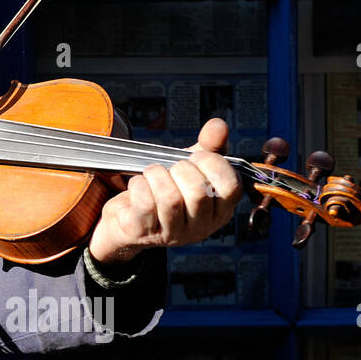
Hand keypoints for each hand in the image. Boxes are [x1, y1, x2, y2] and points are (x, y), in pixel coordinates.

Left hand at [88, 118, 241, 265]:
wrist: (129, 218)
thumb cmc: (167, 188)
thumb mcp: (191, 166)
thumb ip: (208, 146)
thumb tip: (219, 125)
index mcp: (220, 210)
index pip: (231, 186)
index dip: (213, 164)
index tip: (196, 157)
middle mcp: (201, 227)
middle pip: (199, 192)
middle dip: (181, 169)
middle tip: (171, 168)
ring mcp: (173, 234)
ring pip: (170, 198)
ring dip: (157, 175)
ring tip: (152, 173)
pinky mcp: (144, 233)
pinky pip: (145, 203)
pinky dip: (139, 185)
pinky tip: (139, 184)